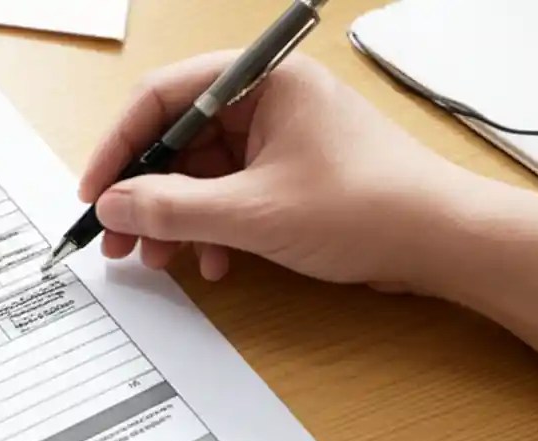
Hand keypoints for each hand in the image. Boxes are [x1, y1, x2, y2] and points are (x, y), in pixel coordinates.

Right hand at [81, 51, 480, 293]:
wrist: (443, 242)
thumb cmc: (369, 207)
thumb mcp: (252, 213)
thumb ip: (170, 210)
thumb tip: (113, 206)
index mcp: (261, 80)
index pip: (162, 98)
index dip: (119, 147)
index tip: (95, 193)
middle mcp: (267, 99)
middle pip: (177, 139)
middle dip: (145, 195)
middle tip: (116, 238)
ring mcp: (279, 136)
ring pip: (200, 173)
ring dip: (176, 220)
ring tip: (161, 260)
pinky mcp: (289, 171)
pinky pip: (229, 193)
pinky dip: (212, 229)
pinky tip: (214, 263)